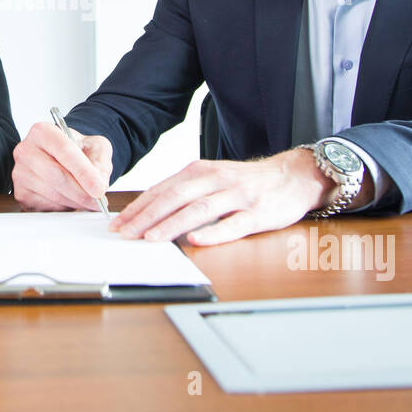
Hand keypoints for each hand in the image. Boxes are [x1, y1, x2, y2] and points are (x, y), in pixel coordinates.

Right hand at [11, 121, 112, 210]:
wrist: (62, 158)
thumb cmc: (76, 150)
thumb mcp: (95, 146)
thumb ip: (100, 161)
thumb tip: (99, 183)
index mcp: (43, 132)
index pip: (64, 151)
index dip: (84, 172)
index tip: (99, 188)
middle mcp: (26, 151)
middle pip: (57, 176)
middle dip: (82, 192)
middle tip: (98, 200)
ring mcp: (20, 174)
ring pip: (53, 195)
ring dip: (75, 202)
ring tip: (88, 201)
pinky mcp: (21, 194)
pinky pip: (46, 207)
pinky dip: (64, 208)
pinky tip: (72, 201)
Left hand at [110, 148, 338, 244]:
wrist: (293, 175)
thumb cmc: (247, 182)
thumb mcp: (213, 178)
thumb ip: (186, 191)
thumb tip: (150, 211)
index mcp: (201, 171)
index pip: (162, 190)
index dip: (138, 207)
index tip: (118, 223)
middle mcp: (217, 180)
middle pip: (175, 198)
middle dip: (146, 216)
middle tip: (125, 234)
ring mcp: (238, 196)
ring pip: (200, 209)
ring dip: (172, 224)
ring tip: (151, 238)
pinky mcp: (259, 213)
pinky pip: (234, 224)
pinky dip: (213, 233)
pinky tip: (196, 240)